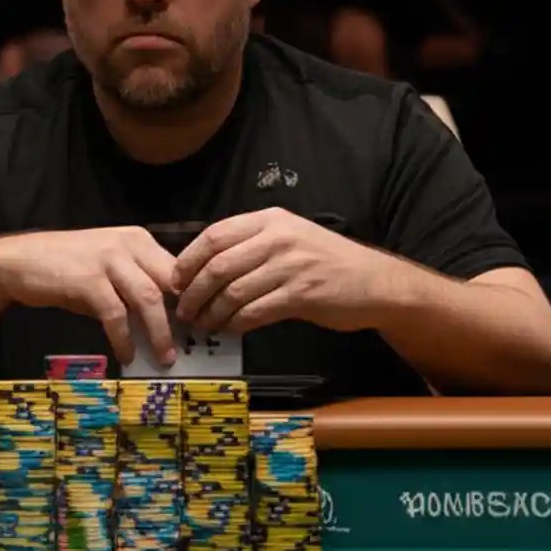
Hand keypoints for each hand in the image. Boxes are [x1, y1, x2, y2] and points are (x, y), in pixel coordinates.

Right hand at [0, 227, 177, 364]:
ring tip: (164, 358)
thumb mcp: (108, 270)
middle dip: (182, 317)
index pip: (177, 269)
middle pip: (169, 283)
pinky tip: (127, 354)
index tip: (198, 326)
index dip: (191, 299)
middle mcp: (128, 244)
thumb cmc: (66, 269)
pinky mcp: (88, 281)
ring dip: (159, 333)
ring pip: (148, 299)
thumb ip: (136, 287)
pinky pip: (116, 314)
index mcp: (139, 240)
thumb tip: (166, 319)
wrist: (18, 262)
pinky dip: (125, 338)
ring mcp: (108, 260)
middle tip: (189, 345)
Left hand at [171, 208, 384, 333]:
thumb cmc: (327, 262)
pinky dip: (236, 324)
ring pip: (233, 292)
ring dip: (211, 313)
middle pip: (218, 265)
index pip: (214, 236)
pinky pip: (255, 312)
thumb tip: (205, 268)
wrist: (374, 282)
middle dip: (193, 292)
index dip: (188, 261)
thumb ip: (251, 246)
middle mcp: (278, 238)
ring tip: (203, 325)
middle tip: (184, 311)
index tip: (176, 281)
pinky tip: (229, 329)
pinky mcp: (301, 294)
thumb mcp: (289, 238)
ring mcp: (290, 266)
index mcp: (269, 220)